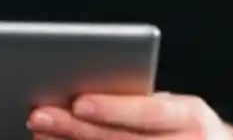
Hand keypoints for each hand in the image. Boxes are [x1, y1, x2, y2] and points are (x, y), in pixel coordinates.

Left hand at [27, 92, 232, 138]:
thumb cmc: (191, 131)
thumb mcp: (179, 110)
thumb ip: (142, 103)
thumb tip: (86, 96)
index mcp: (192, 116)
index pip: (150, 111)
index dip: (113, 108)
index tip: (79, 102)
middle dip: (77, 128)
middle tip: (40, 115)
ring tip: (41, 135)